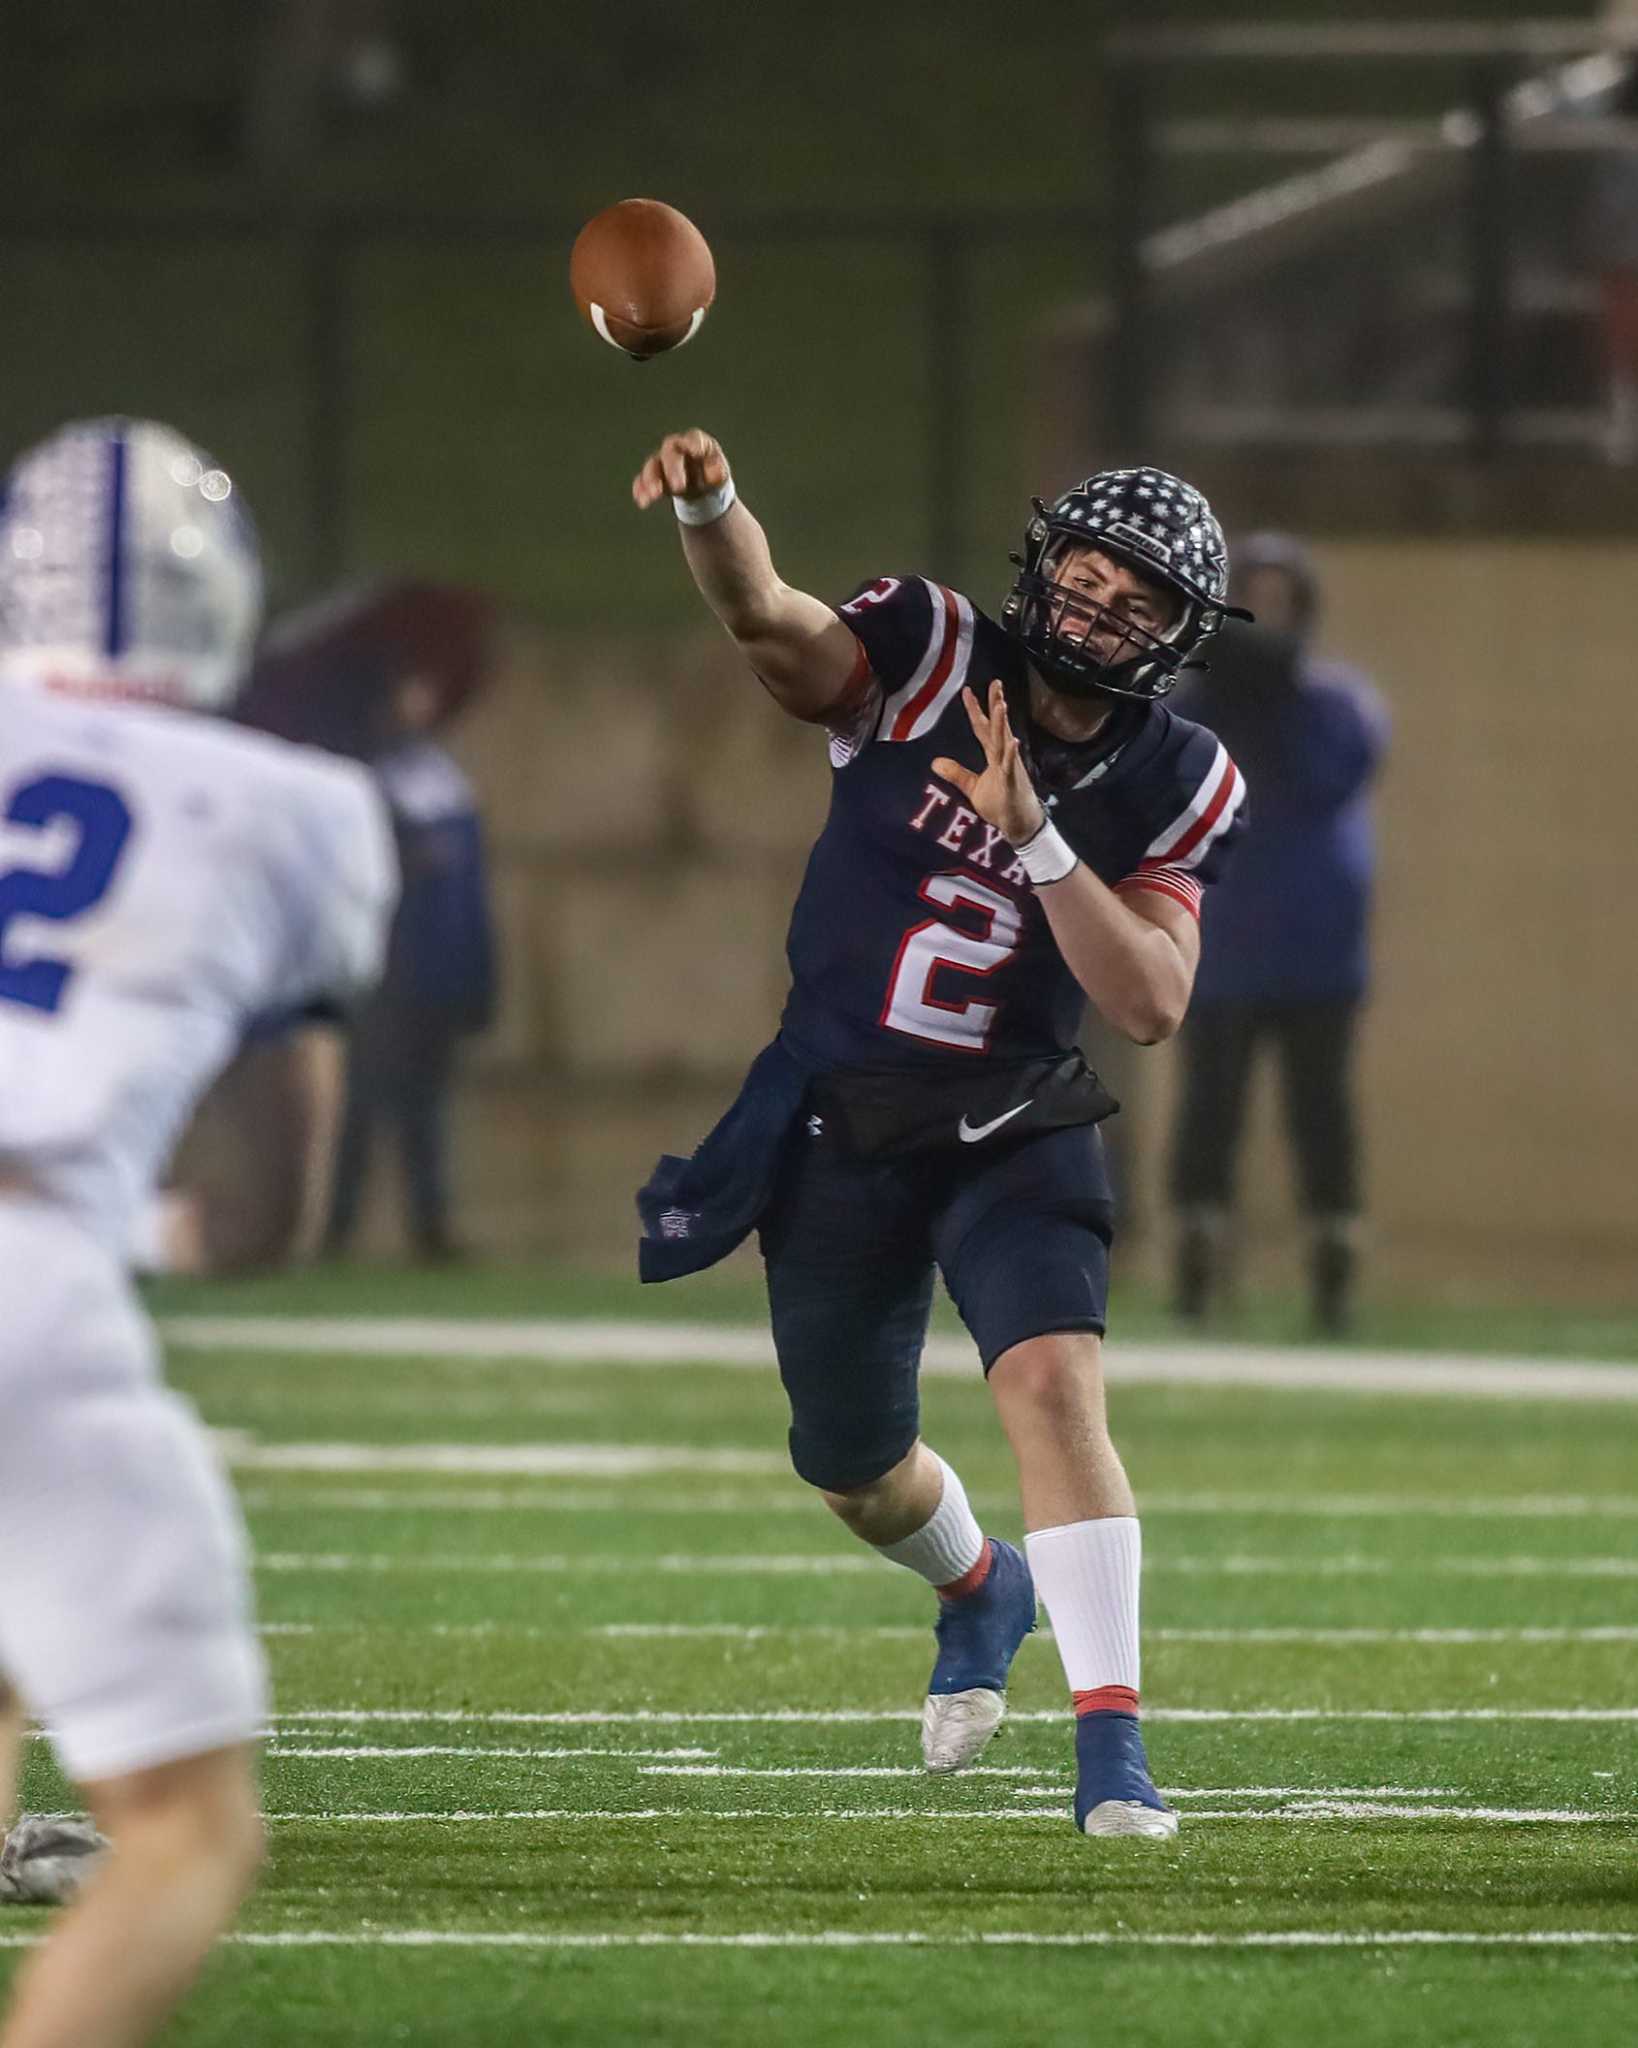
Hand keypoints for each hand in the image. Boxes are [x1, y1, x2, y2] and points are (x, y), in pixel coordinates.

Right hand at [632, 429, 730, 509]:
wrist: (700, 486)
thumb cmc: (711, 473)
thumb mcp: (720, 472)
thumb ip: (718, 471)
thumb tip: (716, 472)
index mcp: (696, 443)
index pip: (694, 438)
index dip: (693, 443)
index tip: (696, 451)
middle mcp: (676, 449)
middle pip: (670, 453)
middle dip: (673, 469)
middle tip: (679, 487)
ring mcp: (662, 462)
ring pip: (652, 465)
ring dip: (652, 480)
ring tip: (654, 495)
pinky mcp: (653, 478)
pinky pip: (642, 481)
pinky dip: (641, 490)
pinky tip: (643, 501)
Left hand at [932, 681, 1046, 845]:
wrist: (1019, 824)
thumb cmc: (1000, 804)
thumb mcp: (973, 787)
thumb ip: (956, 773)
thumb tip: (934, 762)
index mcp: (994, 755)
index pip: (983, 728)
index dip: (975, 710)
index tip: (967, 690)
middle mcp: (1003, 756)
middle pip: (997, 726)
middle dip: (996, 705)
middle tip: (995, 683)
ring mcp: (1010, 768)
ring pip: (1005, 741)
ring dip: (1003, 724)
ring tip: (1001, 704)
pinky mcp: (1013, 783)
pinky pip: (1012, 766)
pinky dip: (1012, 755)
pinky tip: (1013, 741)